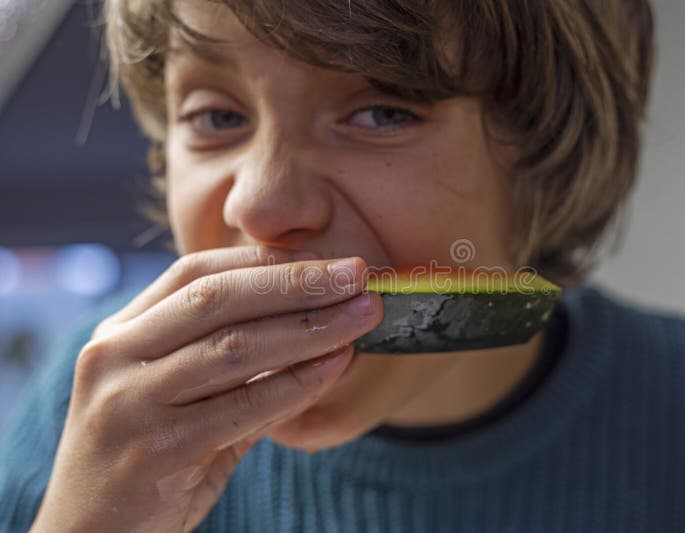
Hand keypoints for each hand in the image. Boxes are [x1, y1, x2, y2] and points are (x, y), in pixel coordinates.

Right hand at [30, 246, 382, 532]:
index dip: (265, 259)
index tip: (325, 259)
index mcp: (121, 333)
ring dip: (310, 327)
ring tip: (363, 315)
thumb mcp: (178, 396)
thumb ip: (234, 364)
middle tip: (357, 274)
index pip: (196, 272)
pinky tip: (336, 365)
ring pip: (235, 348)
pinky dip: (297, 383)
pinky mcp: (157, 449)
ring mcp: (130, 402)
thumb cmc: (148, 458)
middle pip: (218, 298)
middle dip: (296, 282)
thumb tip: (319, 325)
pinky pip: (244, 407)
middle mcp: (116, 357)